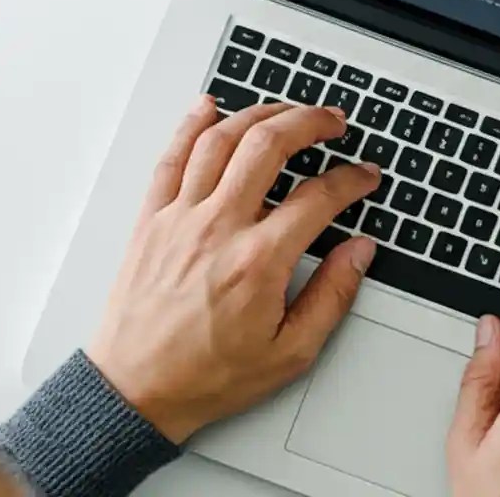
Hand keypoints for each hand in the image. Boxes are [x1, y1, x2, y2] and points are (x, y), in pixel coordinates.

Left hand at [87, 96, 380, 442]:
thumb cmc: (207, 375)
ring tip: (287, 110)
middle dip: (310, 122)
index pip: (319, 197)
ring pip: (221, 140)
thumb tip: (360, 253)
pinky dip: (192, 125)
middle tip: (333, 122)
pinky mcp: (151, 220)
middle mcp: (218, 229)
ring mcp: (180, 219)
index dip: (352, 179)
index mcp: (259, 261)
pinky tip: (210, 108)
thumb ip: (333, 295)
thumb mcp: (290, 352)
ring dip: (261, 114)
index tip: (364, 175)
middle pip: (269, 146)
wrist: (135, 391)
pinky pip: (171, 158)